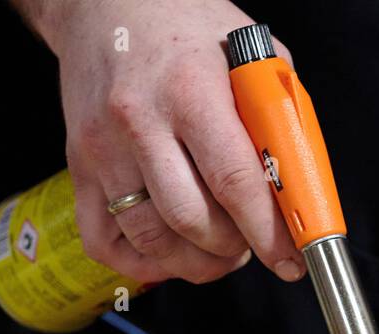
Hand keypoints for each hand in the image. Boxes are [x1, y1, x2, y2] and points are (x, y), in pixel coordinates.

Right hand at [21, 0, 304, 285]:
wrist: (103, 4)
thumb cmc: (186, 26)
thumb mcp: (249, 54)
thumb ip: (278, 119)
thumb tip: (300, 190)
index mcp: (191, 87)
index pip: (234, 180)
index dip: (268, 232)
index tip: (291, 259)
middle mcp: (139, 120)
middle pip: (191, 220)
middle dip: (234, 249)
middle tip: (253, 245)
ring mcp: (103, 149)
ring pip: (152, 240)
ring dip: (196, 262)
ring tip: (219, 250)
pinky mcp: (78, 168)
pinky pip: (106, 243)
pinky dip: (146, 263)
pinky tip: (173, 251)